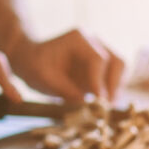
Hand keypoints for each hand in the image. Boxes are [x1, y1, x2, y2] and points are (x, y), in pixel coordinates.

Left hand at [7, 28, 124, 103]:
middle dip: (113, 86)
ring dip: (115, 90)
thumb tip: (87, 104)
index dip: (99, 82)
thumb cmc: (33, 65)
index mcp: (79, 39)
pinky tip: (101, 105)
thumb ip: (65, 90)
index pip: (98, 60)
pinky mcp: (100, 67)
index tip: (97, 101)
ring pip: (119, 71)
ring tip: (104, 108)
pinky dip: (111, 92)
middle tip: (105, 107)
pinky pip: (114, 79)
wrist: (29, 59)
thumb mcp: (43, 78)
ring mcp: (99, 54)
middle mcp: (94, 43)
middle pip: (116, 62)